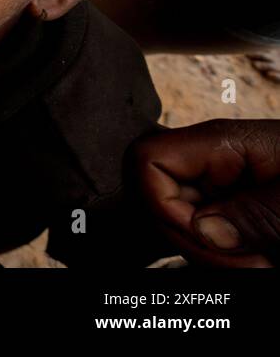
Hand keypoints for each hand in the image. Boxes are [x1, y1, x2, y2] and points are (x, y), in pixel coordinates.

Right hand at [133, 119, 279, 266]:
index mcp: (220, 144)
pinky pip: (203, 236)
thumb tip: (202, 233)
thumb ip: (250, 213)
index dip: (162, 204)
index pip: (148, 160)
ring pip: (180, 226)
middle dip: (192, 241)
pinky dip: (221, 258)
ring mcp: (218, 189)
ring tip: (259, 263)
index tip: (204, 236)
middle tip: (248, 263)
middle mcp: (210, 164)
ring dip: (212, 256)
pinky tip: (253, 261)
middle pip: (158, 201)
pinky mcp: (231, 212)